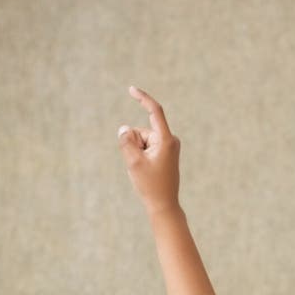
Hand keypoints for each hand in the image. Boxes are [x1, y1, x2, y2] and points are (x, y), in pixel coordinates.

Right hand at [118, 86, 180, 216]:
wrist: (164, 205)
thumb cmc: (150, 185)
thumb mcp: (133, 162)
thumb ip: (126, 141)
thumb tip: (124, 128)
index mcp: (166, 140)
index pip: (155, 111)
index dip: (143, 98)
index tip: (131, 89)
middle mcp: (170, 140)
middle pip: (141, 131)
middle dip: (133, 144)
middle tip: (139, 166)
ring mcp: (168, 147)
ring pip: (141, 140)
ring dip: (136, 153)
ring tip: (144, 170)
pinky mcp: (165, 153)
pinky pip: (145, 148)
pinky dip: (140, 156)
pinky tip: (145, 171)